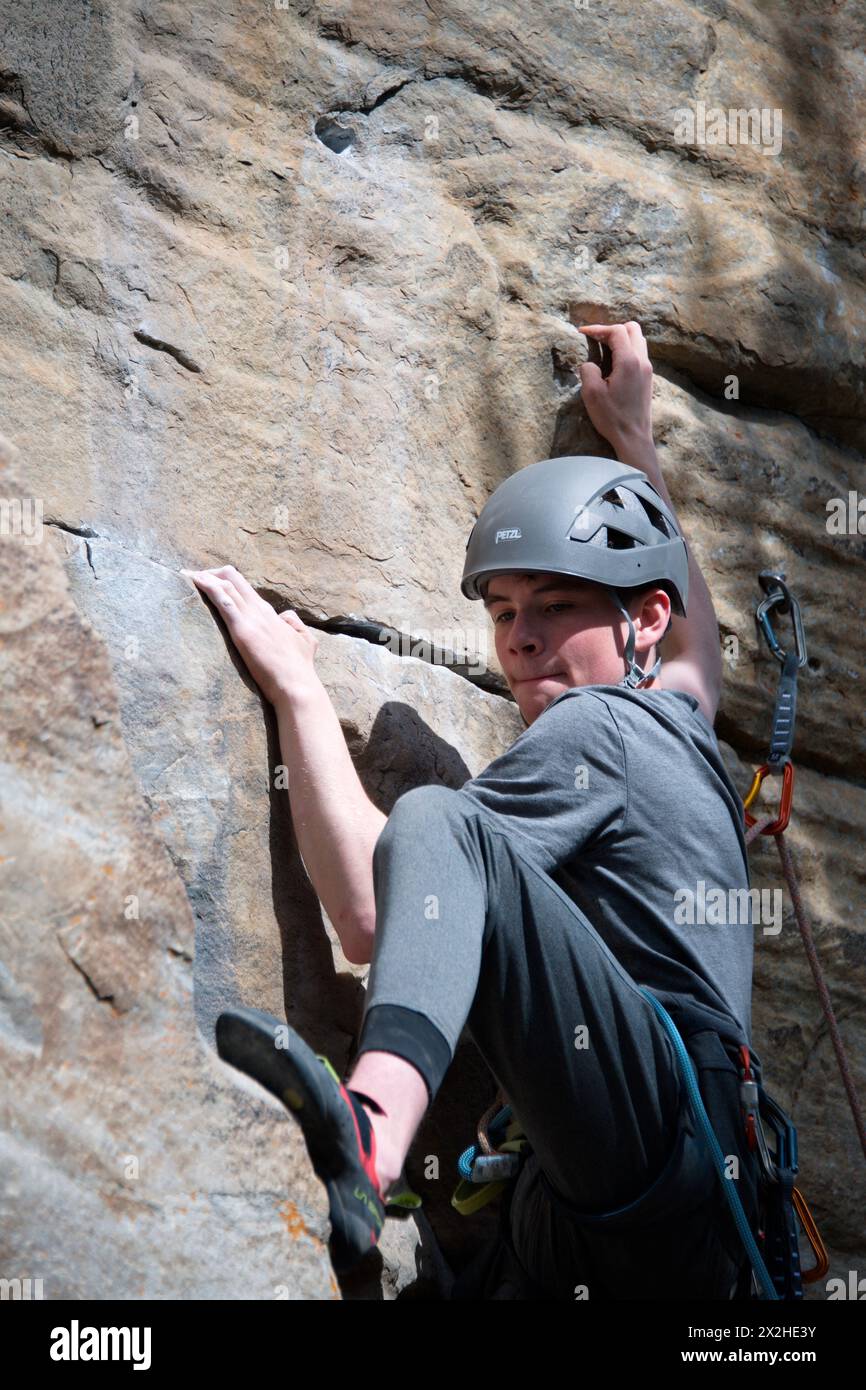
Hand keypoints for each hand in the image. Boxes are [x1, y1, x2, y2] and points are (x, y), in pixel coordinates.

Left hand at [181, 565, 319, 704]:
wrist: (296, 684)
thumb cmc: (300, 668)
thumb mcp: (306, 639)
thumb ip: (294, 624)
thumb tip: (284, 616)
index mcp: (270, 613)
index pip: (246, 588)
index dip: (228, 581)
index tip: (212, 581)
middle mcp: (260, 610)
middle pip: (234, 579)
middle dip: (213, 574)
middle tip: (195, 577)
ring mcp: (251, 618)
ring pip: (226, 585)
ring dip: (205, 578)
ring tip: (188, 575)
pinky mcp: (242, 629)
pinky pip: (223, 600)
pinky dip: (208, 587)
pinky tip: (196, 582)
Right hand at [577, 321, 653, 450]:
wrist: (633, 437)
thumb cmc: (612, 417)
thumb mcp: (591, 394)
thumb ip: (588, 370)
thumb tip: (590, 362)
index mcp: (628, 361)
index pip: (616, 331)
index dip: (598, 328)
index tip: (582, 333)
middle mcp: (642, 361)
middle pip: (632, 329)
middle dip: (612, 329)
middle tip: (596, 339)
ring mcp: (647, 369)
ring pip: (638, 340)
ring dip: (621, 339)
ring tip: (604, 349)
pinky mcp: (648, 378)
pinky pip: (640, 353)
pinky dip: (627, 350)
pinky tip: (613, 363)